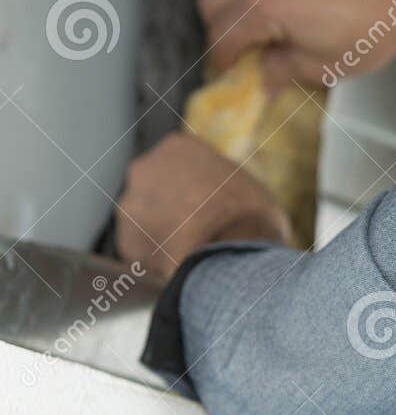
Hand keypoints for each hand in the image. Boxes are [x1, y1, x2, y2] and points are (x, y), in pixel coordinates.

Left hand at [117, 132, 292, 278]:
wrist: (233, 254)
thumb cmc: (249, 216)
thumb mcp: (245, 183)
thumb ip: (220, 183)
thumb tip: (220, 196)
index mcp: (176, 147)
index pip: (180, 164)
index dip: (195, 187)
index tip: (208, 204)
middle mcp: (145, 169)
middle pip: (156, 189)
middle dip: (171, 208)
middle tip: (197, 228)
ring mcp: (131, 205)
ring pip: (146, 220)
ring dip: (163, 234)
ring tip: (191, 253)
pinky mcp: (126, 242)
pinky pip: (143, 251)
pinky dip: (158, 261)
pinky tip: (181, 267)